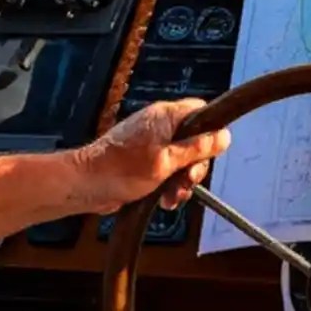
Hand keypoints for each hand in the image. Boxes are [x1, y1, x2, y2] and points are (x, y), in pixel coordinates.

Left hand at [69, 98, 231, 213]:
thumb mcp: (167, 162)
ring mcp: (152, 143)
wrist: (85, 185)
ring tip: (173, 196)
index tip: (209, 153)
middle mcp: (160, 126)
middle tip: (187, 180)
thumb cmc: (120, 170)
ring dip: (182, 181)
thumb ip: (197, 149)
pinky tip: (164, 199)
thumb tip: (224, 136)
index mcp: (165, 116)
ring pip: (183, 159)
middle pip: (195, 140)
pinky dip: (169, 185)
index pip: (201, 111)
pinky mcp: (145, 160)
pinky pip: (168, 170)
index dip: (210, 131)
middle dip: (195, 166)